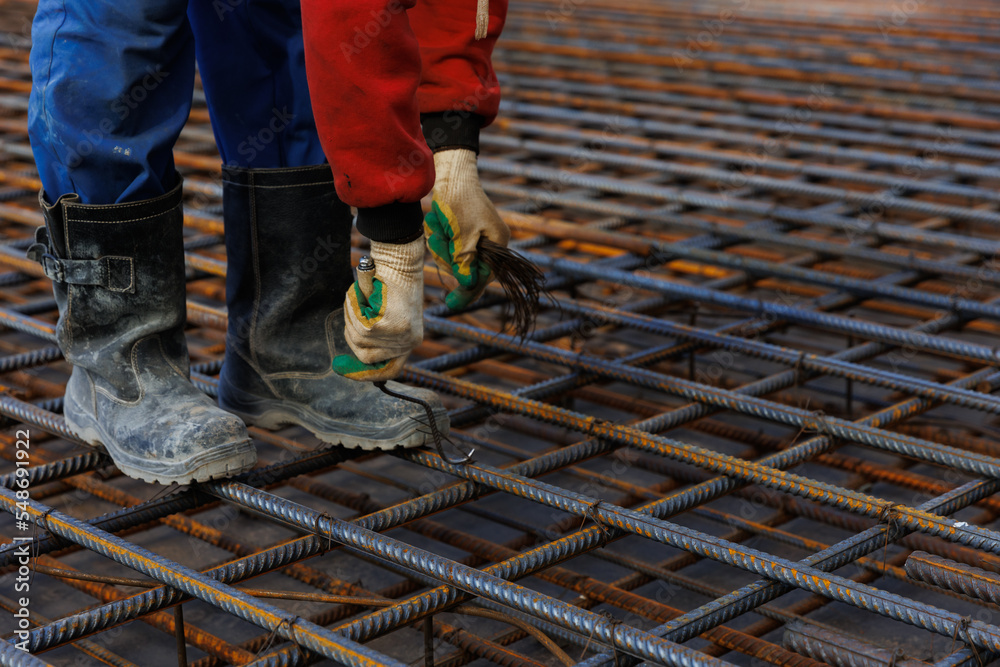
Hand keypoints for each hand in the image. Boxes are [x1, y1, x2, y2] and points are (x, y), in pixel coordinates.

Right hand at [333, 237, 423, 381]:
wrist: (401, 262)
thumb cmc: (393, 283)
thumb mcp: (390, 312)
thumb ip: (378, 335)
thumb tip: (350, 365)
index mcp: (412, 340)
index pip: (391, 370)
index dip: (369, 374)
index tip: (348, 371)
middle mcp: (409, 342)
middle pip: (366, 356)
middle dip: (352, 335)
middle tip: (353, 314)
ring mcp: (399, 337)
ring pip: (358, 339)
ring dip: (351, 318)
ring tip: (359, 298)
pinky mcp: (387, 327)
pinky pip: (358, 326)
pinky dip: (352, 310)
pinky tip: (359, 295)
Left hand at [423, 148, 509, 309]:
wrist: (450, 172)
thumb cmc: (459, 201)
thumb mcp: (462, 235)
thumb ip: (465, 261)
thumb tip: (467, 285)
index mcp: (498, 242)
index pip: (484, 275)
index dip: (467, 290)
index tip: (451, 304)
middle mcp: (489, 241)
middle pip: (465, 267)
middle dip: (448, 255)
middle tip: (440, 238)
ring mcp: (475, 235)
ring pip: (452, 256)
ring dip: (440, 244)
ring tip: (438, 226)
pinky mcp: (460, 229)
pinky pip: (447, 245)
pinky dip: (438, 236)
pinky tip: (437, 222)